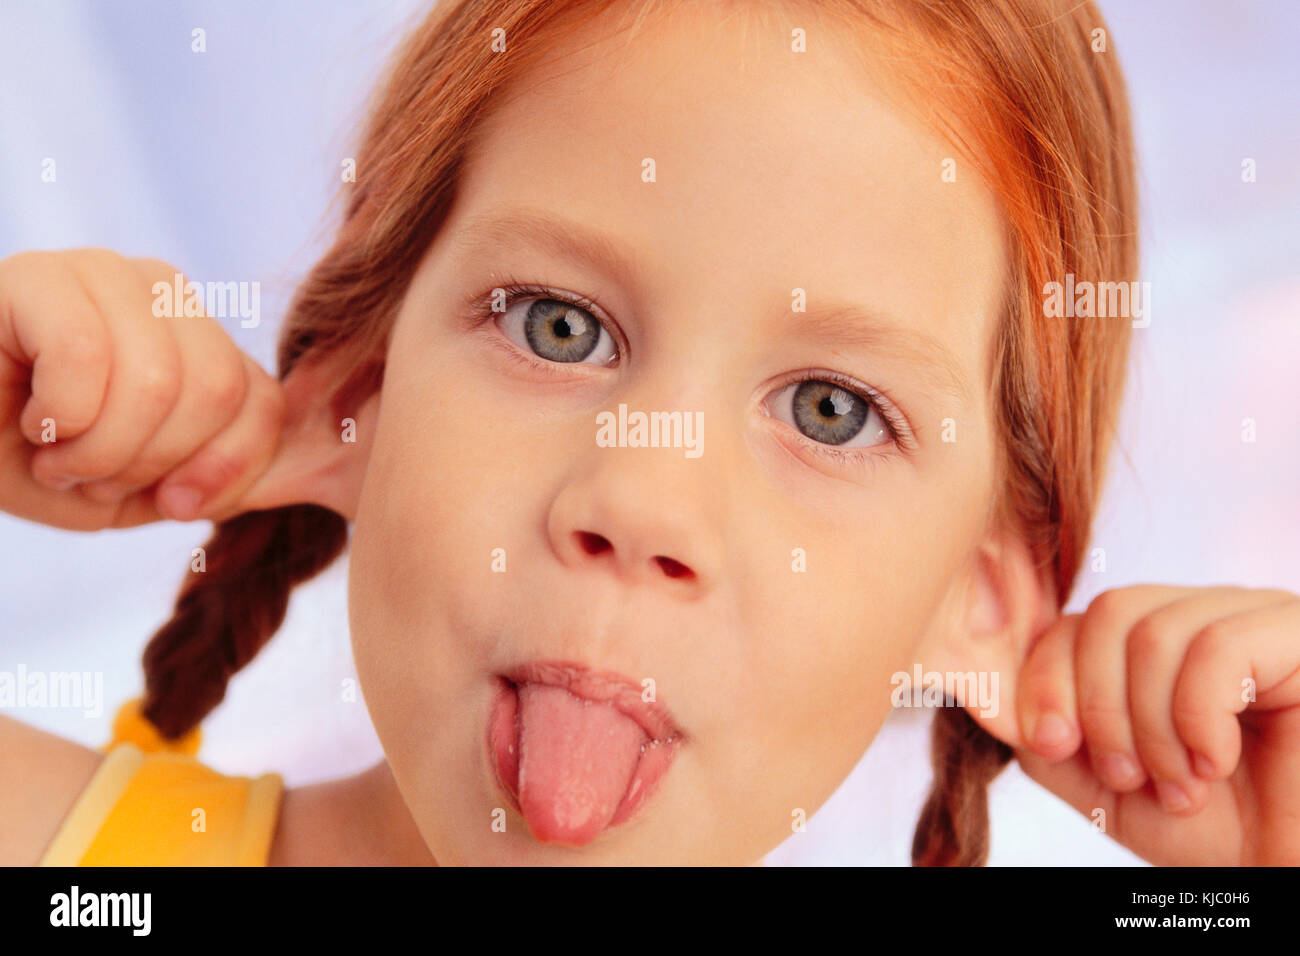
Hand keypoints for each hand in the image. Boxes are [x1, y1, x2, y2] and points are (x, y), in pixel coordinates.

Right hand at [0, 248, 346, 530]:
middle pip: (214, 391)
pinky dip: (60, 420)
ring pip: (159, 381)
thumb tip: (284, 475)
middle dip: (150, 463)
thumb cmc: (27, 460)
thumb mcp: (137, 486)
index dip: (226, 470)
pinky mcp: (37, 275)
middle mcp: (162, 289)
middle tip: (90, 472)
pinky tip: (29, 423)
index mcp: (198, 336)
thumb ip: (214, 477)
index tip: (171, 504)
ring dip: (99, 452)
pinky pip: (87, 358)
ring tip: (56, 453)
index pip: (264, 401)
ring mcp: (103, 272)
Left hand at [1013, 584, 1299, 864]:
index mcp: (1156, 635)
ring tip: (1180, 786)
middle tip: (1128, 777)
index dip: (1046, 679)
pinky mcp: (1297, 634)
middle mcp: (1206, 610)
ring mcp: (1256, 616)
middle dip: (1097, 707)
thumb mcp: (1098, 779)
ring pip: (1155, 633)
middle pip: (1108, 614)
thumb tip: (994, 690)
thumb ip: (1042, 729)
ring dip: (1150, 727)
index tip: (1052, 744)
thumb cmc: (1208, 826)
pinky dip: (1197, 718)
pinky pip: (1217, 648)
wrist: (1284, 867)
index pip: (1074, 618)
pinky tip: (1214, 764)